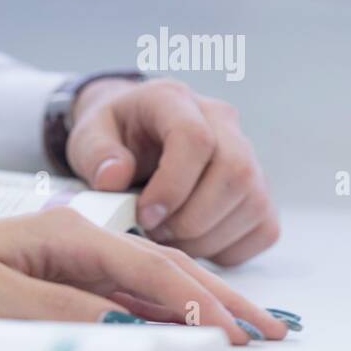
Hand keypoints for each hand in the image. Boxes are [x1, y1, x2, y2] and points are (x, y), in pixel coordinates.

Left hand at [0, 206, 287, 345]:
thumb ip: (65, 311)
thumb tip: (130, 325)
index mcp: (65, 234)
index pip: (150, 270)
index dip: (200, 303)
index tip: (239, 334)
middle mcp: (72, 237)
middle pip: (161, 268)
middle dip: (217, 298)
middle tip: (268, 331)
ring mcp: (63, 252)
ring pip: (144, 278)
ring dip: (193, 302)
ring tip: (240, 327)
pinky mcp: (50, 270)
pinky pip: (116, 288)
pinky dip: (154, 306)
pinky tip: (175, 322)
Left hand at [65, 77, 278, 265]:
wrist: (131, 135)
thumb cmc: (111, 136)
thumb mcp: (87, 137)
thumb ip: (96, 155)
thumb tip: (113, 179)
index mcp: (174, 101)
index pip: (196, 139)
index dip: (172, 186)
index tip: (144, 216)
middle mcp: (222, 122)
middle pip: (236, 174)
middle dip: (191, 219)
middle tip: (154, 232)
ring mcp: (248, 154)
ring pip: (253, 204)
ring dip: (206, 238)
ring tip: (166, 238)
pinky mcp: (259, 190)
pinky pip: (264, 228)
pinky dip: (228, 249)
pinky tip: (192, 242)